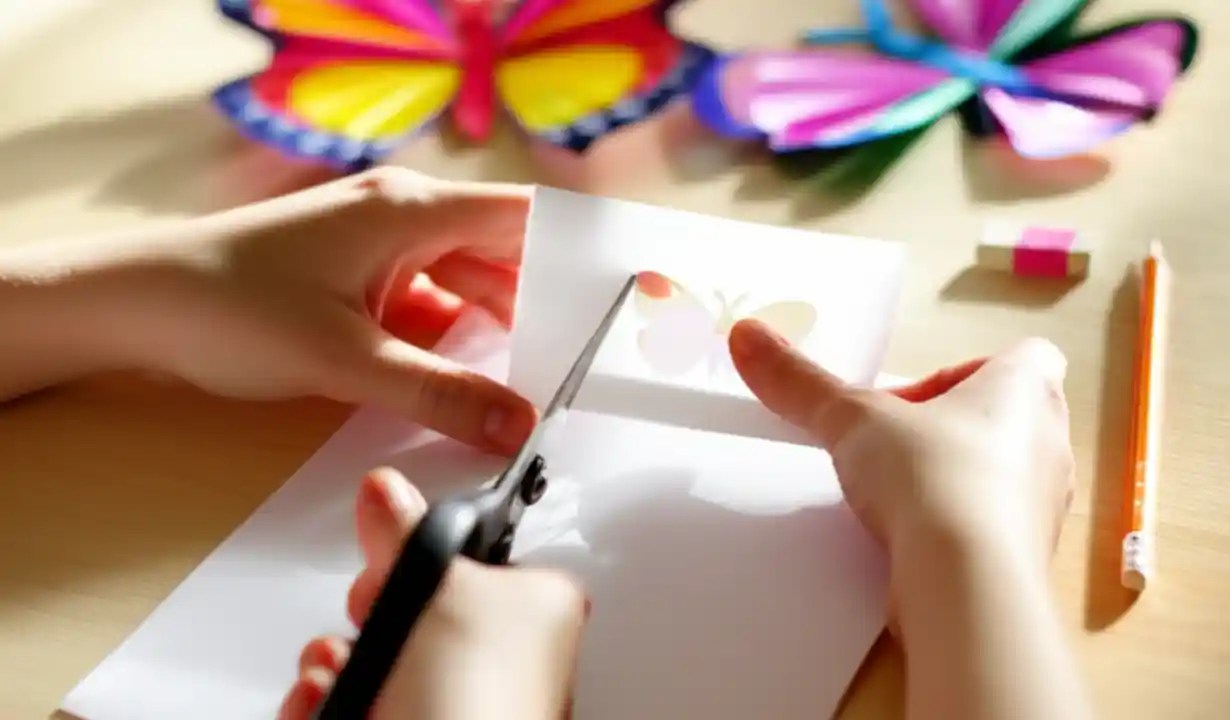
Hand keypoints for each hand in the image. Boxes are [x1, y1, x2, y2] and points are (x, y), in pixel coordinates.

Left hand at [0, 168, 536, 451]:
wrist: (134, 307)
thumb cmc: (230, 307)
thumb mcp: (346, 360)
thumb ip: (439, 394)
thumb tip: (516, 426)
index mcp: (409, 210)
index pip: (522, 221)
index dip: (574, 258)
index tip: (618, 301)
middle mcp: (400, 217)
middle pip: (500, 257)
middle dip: (536, 312)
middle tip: (573, 369)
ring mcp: (377, 248)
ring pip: (463, 285)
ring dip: (488, 334)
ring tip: (522, 388)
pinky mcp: (357, 278)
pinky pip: (426, 305)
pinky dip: (447, 342)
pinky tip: (461, 384)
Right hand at [280, 469, 587, 719]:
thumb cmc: (477, 702)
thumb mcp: (440, 586)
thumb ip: (407, 532)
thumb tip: (388, 490)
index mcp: (537, 603)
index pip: (479, 551)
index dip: (430, 547)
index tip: (397, 548)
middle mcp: (501, 652)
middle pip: (416, 600)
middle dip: (371, 605)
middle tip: (373, 610)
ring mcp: (457, 697)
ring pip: (379, 653)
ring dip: (341, 656)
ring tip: (338, 667)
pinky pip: (359, 696)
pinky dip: (332, 695)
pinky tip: (327, 698)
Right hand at [729, 319, 1073, 570]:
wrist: (968, 583)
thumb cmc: (934, 477)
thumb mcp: (852, 419)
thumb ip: (801, 382)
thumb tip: (748, 336)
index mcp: (1026, 388)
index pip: (1027, 356)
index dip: (967, 371)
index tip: (913, 399)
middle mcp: (1051, 442)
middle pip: (1008, 417)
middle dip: (950, 428)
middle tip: (897, 443)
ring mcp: (1046, 505)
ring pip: (1003, 476)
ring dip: (954, 479)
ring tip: (897, 495)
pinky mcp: (1028, 557)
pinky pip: (993, 530)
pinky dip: (955, 530)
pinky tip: (909, 541)